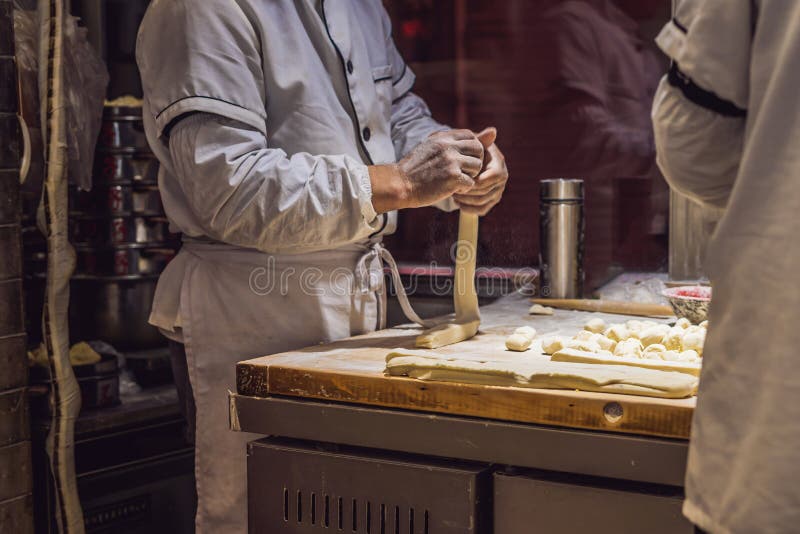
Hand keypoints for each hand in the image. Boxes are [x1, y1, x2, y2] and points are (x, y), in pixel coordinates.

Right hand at [369, 129, 483, 212]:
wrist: (400, 184)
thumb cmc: (417, 168)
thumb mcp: (434, 147)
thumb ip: (459, 140)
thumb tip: (494, 130)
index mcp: (443, 137)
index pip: (472, 136)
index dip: (472, 149)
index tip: (462, 160)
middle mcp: (448, 146)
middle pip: (479, 150)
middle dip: (475, 162)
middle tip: (463, 172)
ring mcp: (451, 162)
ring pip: (477, 167)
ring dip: (470, 176)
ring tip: (456, 180)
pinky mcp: (452, 178)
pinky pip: (471, 183)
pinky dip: (463, 189)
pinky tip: (452, 189)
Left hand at [453, 127, 507, 215]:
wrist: (468, 161)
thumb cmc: (469, 150)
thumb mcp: (473, 144)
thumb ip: (481, 139)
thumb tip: (493, 130)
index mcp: (499, 165)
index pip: (491, 178)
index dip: (476, 180)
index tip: (460, 177)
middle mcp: (501, 180)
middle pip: (485, 192)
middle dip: (468, 191)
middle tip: (452, 188)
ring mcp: (497, 192)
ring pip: (482, 202)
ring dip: (465, 200)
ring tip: (453, 194)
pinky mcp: (490, 201)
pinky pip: (481, 210)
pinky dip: (467, 208)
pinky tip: (457, 201)